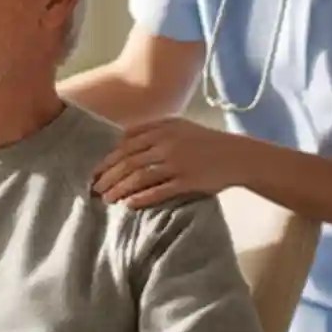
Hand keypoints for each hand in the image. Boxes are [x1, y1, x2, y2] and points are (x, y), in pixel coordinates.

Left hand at [90, 117, 245, 207]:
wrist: (238, 155)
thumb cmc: (204, 141)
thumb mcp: (178, 126)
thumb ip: (151, 129)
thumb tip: (121, 138)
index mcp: (162, 128)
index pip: (125, 144)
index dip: (107, 158)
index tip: (94, 170)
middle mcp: (167, 143)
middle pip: (128, 161)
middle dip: (108, 176)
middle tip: (94, 188)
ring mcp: (177, 163)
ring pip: (139, 177)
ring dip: (119, 189)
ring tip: (106, 199)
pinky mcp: (188, 181)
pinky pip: (159, 191)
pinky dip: (141, 198)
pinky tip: (129, 205)